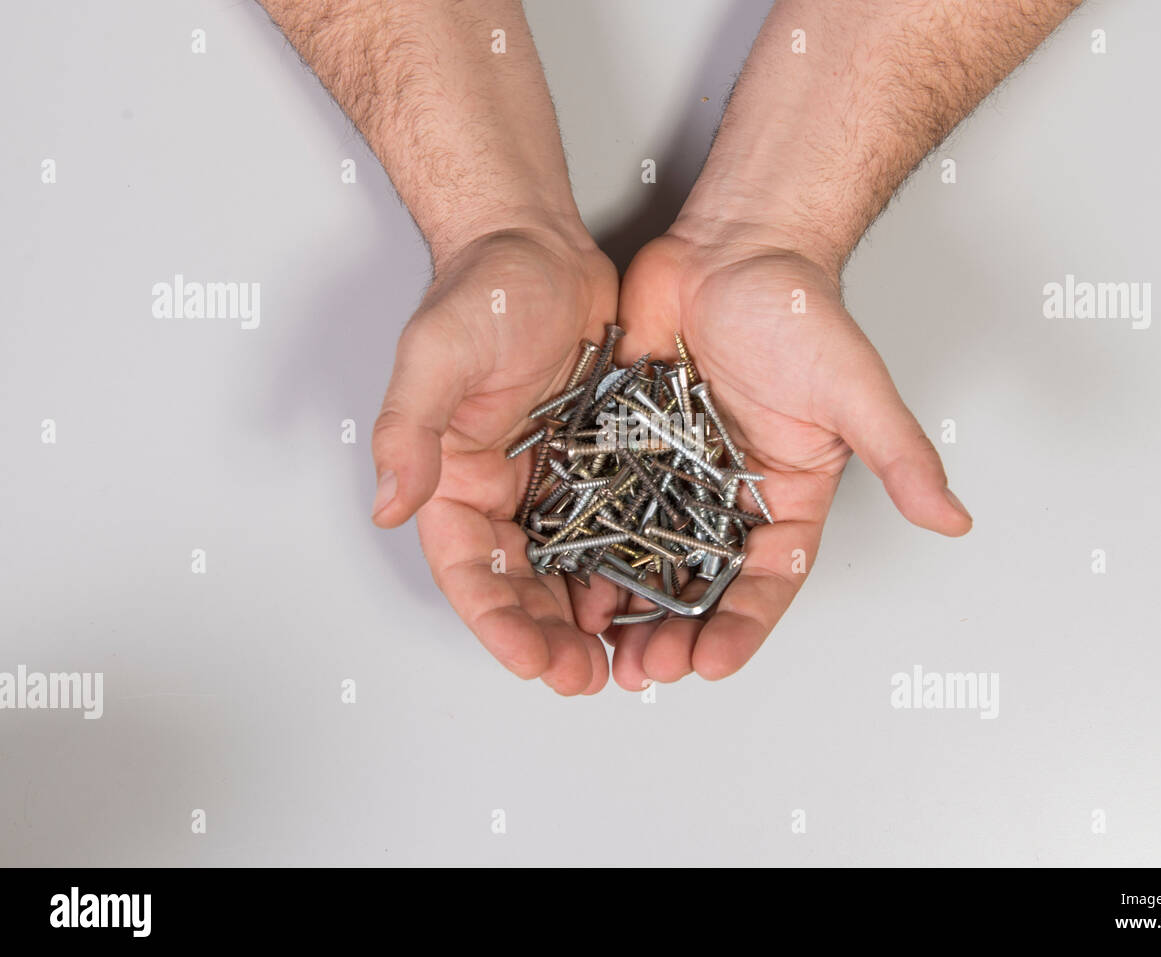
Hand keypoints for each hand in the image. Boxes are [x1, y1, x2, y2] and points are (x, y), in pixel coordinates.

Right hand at [371, 227, 617, 694]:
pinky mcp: (600, 463)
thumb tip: (389, 506)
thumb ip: (409, 431)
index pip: (471, 570)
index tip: (532, 660)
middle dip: (549, 638)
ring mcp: (553, 481)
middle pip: (522, 585)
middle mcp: (502, 491)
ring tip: (626, 656)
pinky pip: (618, 526)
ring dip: (593, 617)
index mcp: (455, 479)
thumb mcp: (436, 357)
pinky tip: (658, 593)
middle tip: (587, 677)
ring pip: (572, 569)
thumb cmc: (479, 292)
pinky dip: (632, 564)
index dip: (497, 622)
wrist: (538, 246)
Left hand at [599, 229, 971, 688]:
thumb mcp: (856, 392)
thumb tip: (955, 519)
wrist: (736, 245)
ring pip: (642, 552)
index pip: (768, 579)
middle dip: (673, 631)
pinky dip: (581, 540)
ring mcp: (672, 472)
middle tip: (643, 670)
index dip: (743, 627)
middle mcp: (728, 493)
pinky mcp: (624, 443)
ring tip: (596, 643)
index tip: (712, 664)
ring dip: (622, 602)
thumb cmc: (803, 314)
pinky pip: (599, 499)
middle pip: (700, 580)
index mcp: (786, 495)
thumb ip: (901, 458)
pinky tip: (558, 576)